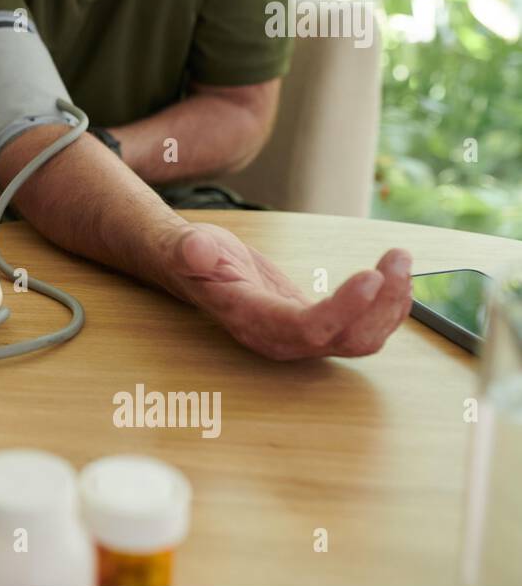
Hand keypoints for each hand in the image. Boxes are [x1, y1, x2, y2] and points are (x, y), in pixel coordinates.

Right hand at [163, 222, 412, 359]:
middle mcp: (280, 339)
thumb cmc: (191, 258)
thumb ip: (189, 251)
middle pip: (344, 339)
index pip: (305, 328)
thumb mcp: (185, 246)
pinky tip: (395, 278)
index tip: (371, 275)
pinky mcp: (315, 326)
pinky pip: (360, 329)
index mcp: (251, 320)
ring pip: (360, 339)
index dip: (343, 309)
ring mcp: (300, 337)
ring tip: (401, 261)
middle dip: (380, 305)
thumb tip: (197, 250)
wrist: (196, 270)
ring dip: (390, 306)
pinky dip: (386, 306)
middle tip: (398, 260)